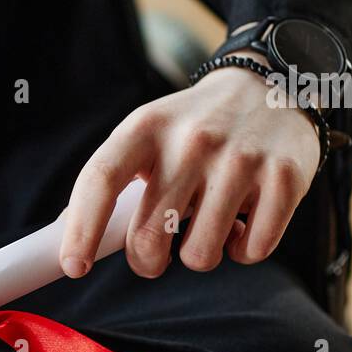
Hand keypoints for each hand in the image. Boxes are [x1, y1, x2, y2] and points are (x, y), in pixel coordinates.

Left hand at [58, 56, 319, 278]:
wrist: (274, 86)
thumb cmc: (194, 127)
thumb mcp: (148, 133)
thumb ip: (112, 179)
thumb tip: (66, 235)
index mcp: (146, 127)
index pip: (101, 179)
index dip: (82, 228)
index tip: (75, 266)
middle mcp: (193, 139)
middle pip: (148, 236)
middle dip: (146, 262)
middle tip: (154, 254)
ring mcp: (241, 158)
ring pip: (200, 255)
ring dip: (199, 254)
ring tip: (209, 222)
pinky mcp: (285, 177)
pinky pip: (252, 251)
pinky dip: (243, 250)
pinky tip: (243, 221)